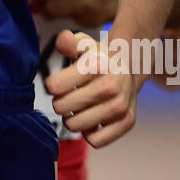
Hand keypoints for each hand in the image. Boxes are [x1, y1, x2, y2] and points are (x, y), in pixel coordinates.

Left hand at [45, 29, 138, 148]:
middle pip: (61, 107)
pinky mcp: (127, 122)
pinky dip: (89, 133)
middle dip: (60, 103)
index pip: (54, 87)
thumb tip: (63, 40)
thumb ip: (68, 42)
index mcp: (96, 64)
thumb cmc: (96, 58)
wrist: (128, 69)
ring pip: (75, 126)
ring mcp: (120, 105)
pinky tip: (92, 119)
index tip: (58, 83)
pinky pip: (95, 140)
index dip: (51, 86)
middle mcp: (111, 85)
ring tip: (79, 107)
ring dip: (72, 119)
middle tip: (68, 96)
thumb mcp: (83, 44)